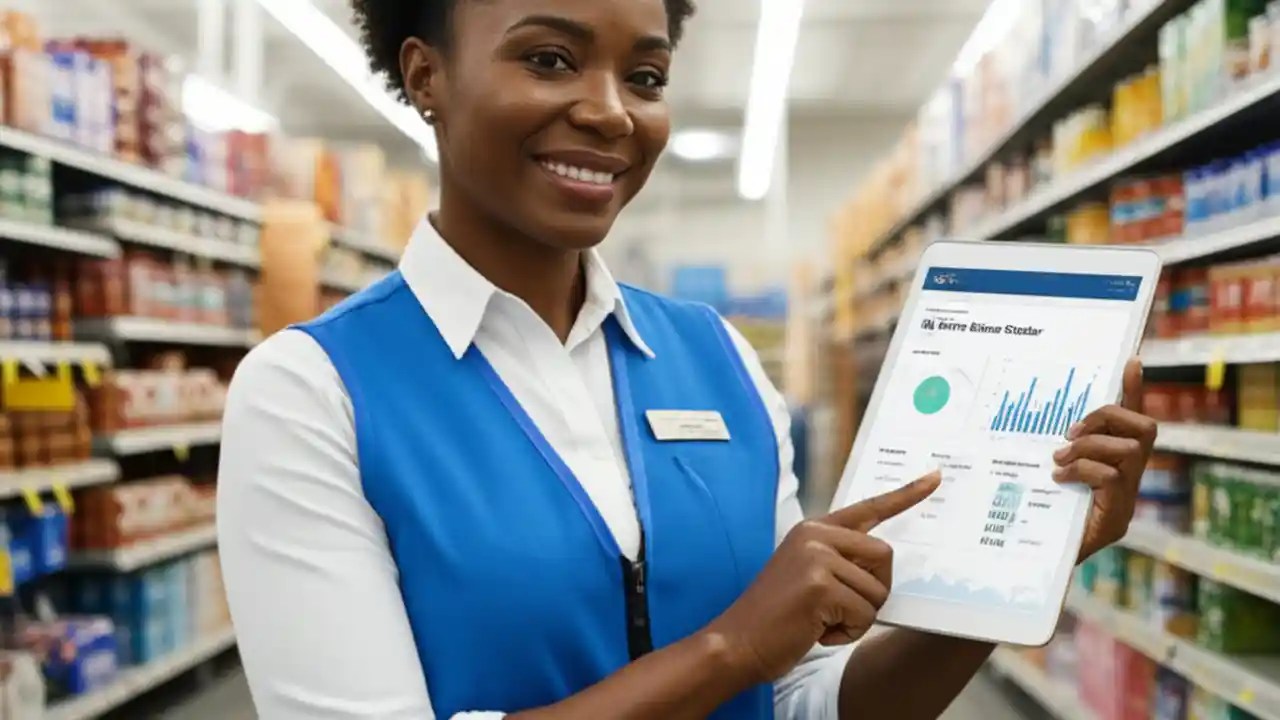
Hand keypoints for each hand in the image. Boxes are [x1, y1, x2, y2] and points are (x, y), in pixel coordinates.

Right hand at [706, 472, 940, 683]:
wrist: (737, 642)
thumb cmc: (777, 617)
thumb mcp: (806, 574)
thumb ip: (838, 560)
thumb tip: (882, 563)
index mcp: (813, 530)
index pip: (869, 508)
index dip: (906, 495)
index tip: (934, 477)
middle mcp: (815, 536)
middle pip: (885, 556)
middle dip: (874, 590)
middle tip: (841, 608)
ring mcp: (817, 558)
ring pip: (877, 592)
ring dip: (857, 618)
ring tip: (820, 621)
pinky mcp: (820, 585)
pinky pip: (864, 614)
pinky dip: (847, 633)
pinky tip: (817, 632)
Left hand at [1051, 359, 1157, 560]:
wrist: (1038, 568)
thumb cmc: (1038, 520)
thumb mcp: (1043, 476)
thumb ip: (1056, 454)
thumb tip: (1043, 426)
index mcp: (1115, 468)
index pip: (1132, 422)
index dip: (1133, 392)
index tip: (1132, 361)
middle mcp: (1129, 481)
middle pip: (1143, 428)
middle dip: (1108, 418)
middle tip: (1072, 432)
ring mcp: (1127, 500)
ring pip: (1127, 449)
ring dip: (1089, 447)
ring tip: (1059, 458)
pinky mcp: (1118, 517)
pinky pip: (1111, 475)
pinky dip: (1084, 470)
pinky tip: (1059, 478)